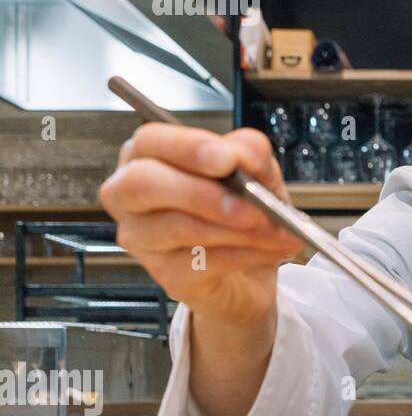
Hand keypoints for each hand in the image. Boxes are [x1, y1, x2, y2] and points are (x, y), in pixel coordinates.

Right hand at [99, 123, 302, 328]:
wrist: (251, 269)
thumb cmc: (241, 207)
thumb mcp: (256, 170)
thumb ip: (250, 153)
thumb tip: (246, 155)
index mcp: (148, 155)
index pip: (149, 141)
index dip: (187, 148)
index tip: (228, 159)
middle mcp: (131, 195)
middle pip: (142, 184)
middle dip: (201, 193)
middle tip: (249, 201)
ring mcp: (142, 238)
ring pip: (178, 227)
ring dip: (237, 228)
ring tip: (275, 226)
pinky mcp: (164, 274)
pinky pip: (202, 262)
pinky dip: (246, 254)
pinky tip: (269, 248)